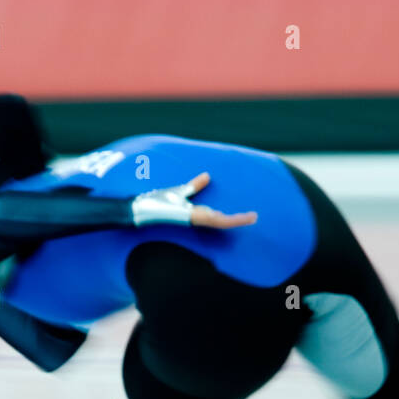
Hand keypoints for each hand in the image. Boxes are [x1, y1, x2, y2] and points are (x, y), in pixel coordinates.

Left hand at [133, 173, 257, 228]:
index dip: (233, 217)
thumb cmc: (158, 201)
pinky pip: (212, 220)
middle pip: (223, 221)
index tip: (248, 214)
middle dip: (239, 220)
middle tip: (255, 218)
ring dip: (237, 221)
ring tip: (252, 218)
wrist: (143, 207)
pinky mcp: (191, 218)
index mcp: (197, 213)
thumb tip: (207, 176)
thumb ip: (195, 185)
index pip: (219, 217)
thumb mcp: (181, 190)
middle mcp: (198, 218)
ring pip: (221, 222)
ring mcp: (195, 219)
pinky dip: (225, 219)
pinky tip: (233, 217)